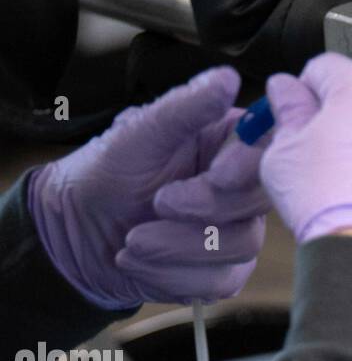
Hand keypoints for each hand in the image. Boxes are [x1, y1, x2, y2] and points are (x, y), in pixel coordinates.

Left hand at [29, 66, 269, 310]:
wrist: (76, 233)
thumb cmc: (104, 174)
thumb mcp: (138, 134)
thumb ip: (184, 108)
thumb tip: (227, 78)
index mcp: (226, 144)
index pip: (267, 150)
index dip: (248, 167)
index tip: (215, 176)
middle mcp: (239, 188)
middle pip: (257, 202)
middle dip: (203, 210)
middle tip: (156, 203)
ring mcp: (236, 233)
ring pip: (239, 247)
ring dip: (177, 248)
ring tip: (133, 241)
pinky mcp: (223, 273)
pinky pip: (218, 282)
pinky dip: (171, 276)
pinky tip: (140, 262)